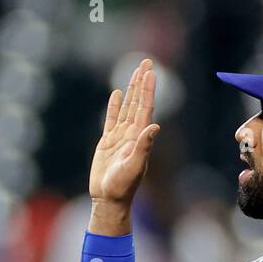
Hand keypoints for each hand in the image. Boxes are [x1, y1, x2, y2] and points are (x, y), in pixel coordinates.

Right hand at [88, 59, 160, 231]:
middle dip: (142, 82)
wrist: (108, 199)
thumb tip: (155, 126)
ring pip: (126, 107)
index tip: (150, 72)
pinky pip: (111, 120)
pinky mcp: (108, 143)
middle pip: (138, 102)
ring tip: (135, 72)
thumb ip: (144, 146)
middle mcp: (132, 134)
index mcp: (139, 137)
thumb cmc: (122, 187)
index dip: (148, 89)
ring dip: (131, 90)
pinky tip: (116, 94)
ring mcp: (120, 137)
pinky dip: (114, 106)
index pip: (145, 107)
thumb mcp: (134, 166)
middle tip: (146, 62)